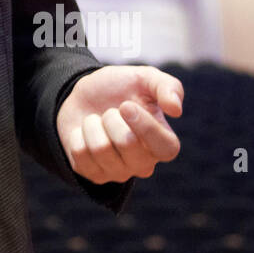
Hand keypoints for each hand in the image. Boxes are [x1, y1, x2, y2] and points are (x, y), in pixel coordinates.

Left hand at [55, 65, 183, 184]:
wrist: (84, 95)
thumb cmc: (120, 89)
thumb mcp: (145, 78)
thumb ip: (167, 86)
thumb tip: (176, 109)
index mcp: (163, 143)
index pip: (166, 149)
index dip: (145, 127)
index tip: (126, 106)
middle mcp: (144, 163)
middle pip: (128, 144)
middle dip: (111, 118)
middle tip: (110, 111)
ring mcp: (118, 172)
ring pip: (101, 149)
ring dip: (92, 125)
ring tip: (97, 120)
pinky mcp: (93, 175)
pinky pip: (80, 155)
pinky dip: (76, 135)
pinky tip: (84, 133)